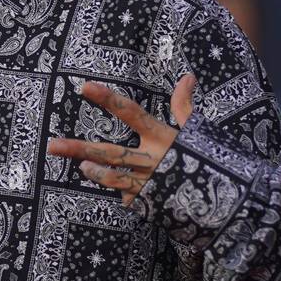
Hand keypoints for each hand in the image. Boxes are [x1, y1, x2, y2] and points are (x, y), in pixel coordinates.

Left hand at [46, 75, 196, 206]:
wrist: (228, 199)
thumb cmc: (209, 159)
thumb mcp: (196, 131)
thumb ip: (183, 105)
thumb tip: (187, 77)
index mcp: (162, 136)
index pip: (130, 112)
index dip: (108, 99)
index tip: (85, 88)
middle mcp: (153, 159)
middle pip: (110, 151)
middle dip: (80, 148)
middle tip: (52, 145)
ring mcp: (149, 183)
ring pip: (114, 177)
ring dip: (96, 173)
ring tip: (80, 165)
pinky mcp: (150, 203)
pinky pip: (129, 197)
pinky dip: (124, 194)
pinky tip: (122, 194)